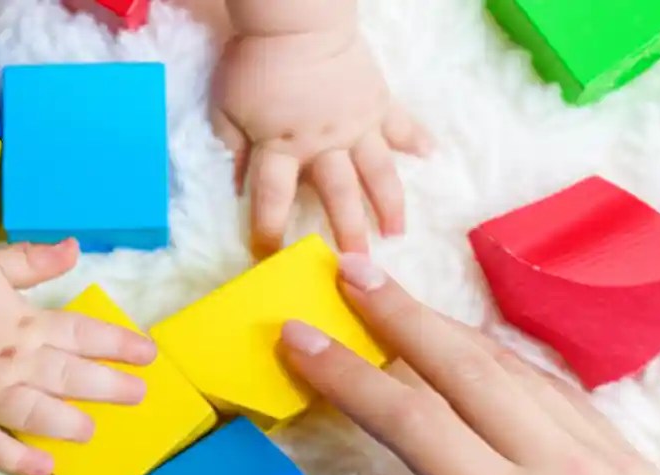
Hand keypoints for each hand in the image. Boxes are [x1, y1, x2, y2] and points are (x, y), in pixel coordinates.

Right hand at [0, 239, 155, 474]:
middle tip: (139, 396)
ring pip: (41, 415)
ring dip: (70, 424)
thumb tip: (74, 248)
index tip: (149, 354)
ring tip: (92, 432)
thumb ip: (33, 261)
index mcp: (26, 325)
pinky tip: (44, 469)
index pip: (83, 334)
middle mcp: (16, 364)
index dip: (119, 343)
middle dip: (110, 386)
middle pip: (72, 376)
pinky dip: (19, 460)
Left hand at [211, 14, 431, 257]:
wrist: (295, 19)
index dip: (269, 230)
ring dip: (389, 204)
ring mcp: (358, 124)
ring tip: (397, 232)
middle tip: (358, 264)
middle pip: (337, 195)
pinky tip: (433, 156)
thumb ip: (231, 152)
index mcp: (283, 146)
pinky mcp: (378, 102)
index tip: (270, 258)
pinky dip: (418, 139)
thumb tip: (234, 191)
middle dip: (347, 232)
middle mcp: (325, 143)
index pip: (272, 197)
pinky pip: (402, 124)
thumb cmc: (254, 62)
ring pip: (378, 172)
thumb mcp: (226, 110)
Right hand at [277, 255, 659, 474]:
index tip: (301, 337)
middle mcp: (562, 471)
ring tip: (399, 297)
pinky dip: (508, 359)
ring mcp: (606, 457)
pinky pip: (559, 389)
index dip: (348, 374)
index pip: (413, 425)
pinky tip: (479, 349)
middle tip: (349, 271)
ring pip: (515, 368)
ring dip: (450, 326)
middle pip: (465, 367)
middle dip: (400, 314)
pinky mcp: (634, 460)